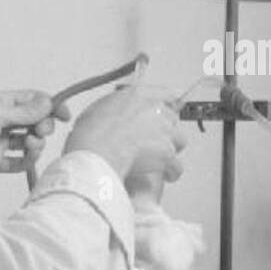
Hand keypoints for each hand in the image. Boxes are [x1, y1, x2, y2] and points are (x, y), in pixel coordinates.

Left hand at [0, 90, 70, 181]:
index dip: (50, 106)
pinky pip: (19, 162)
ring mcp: (1, 142)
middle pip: (35, 122)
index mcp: (2, 104)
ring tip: (30, 145)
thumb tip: (48, 103)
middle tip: (40, 131)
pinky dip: (26, 161)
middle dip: (43, 126)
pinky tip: (26, 158)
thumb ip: (24, 111)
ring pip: (30, 142)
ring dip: (36, 143)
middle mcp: (4, 121)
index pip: (33, 101)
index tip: (64, 114)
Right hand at [63, 86, 187, 186]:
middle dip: (164, 130)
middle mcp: (156, 110)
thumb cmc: (91, 133)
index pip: (164, 94)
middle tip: (151, 142)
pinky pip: (176, 165)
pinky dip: (171, 172)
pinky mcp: (167, 153)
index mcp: (139, 95)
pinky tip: (164, 176)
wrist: (97, 152)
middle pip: (172, 119)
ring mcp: (164, 131)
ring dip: (169, 150)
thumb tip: (114, 113)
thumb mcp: (96, 109)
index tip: (163, 113)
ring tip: (158, 160)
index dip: (164, 106)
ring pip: (179, 141)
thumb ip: (114, 108)